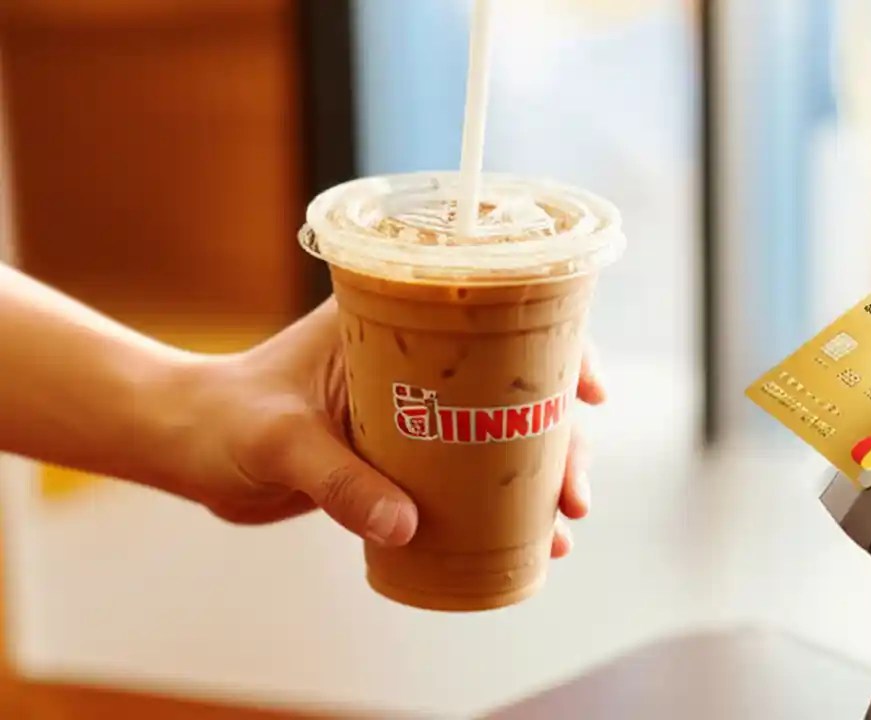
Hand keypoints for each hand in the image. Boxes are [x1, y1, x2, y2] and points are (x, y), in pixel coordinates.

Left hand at [171, 299, 602, 553]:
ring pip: (503, 433)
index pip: (497, 316)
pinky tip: (531, 543)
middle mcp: (421, 359)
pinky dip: (504, 504)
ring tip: (562, 529)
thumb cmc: (223, 418)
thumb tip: (409, 526)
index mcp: (397, 321)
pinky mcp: (406, 453)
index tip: (588, 391)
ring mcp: (420, 408)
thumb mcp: (279, 441)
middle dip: (562, 438)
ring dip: (542, 478)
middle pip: (518, 386)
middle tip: (575, 494)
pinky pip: (470, 474)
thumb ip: (338, 480)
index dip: (558, 347)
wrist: (187, 448)